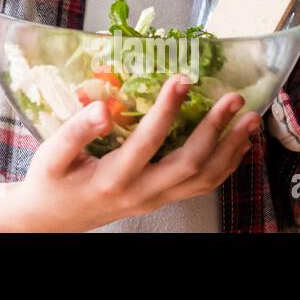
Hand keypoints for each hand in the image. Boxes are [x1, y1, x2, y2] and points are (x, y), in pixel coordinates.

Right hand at [11, 75, 258, 231]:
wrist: (50, 220)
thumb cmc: (50, 182)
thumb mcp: (51, 155)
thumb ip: (75, 131)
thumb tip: (103, 107)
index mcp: (113, 178)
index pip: (149, 141)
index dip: (168, 109)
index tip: (183, 79)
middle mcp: (141, 193)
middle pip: (190, 164)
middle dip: (216, 129)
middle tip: (233, 98)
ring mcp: (155, 199)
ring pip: (204, 180)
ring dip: (230, 149)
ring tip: (249, 120)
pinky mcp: (161, 200)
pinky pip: (201, 186)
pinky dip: (225, 165)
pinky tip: (237, 145)